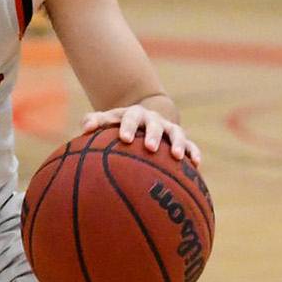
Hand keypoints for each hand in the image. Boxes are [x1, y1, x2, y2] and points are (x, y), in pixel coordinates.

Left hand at [81, 105, 201, 165]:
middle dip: (154, 135)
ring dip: (178, 143)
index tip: (124, 139)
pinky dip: (194, 152)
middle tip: (150, 148)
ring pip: (176, 133)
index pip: (130, 117)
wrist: (143, 120)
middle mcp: (153, 120)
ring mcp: (168, 129)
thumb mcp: (106, 121)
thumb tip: (84, 129)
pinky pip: (190, 145)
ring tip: (177, 157)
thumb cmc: (118, 126)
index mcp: (133, 115)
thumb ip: (94, 122)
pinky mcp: (181, 140)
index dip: (128, 127)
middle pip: (155, 124)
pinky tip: (196, 165)